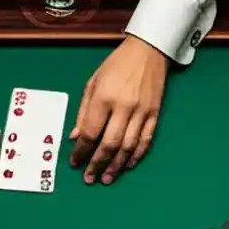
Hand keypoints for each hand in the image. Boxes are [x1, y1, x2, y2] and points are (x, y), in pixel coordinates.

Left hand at [69, 35, 168, 184]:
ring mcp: (141, 112)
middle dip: (97, 164)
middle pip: (109, 144)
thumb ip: (83, 112)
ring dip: (116, 165)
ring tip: (107, 178)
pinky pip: (146, 140)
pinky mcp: (155, 113)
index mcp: (104, 98)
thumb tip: (74, 137)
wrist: (148, 50)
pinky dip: (136, 155)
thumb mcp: (93, 83)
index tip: (74, 162)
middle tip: (89, 178)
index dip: (80, 151)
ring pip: (128, 146)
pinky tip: (127, 165)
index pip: (89, 132)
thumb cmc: (116, 65)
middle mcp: (123, 107)